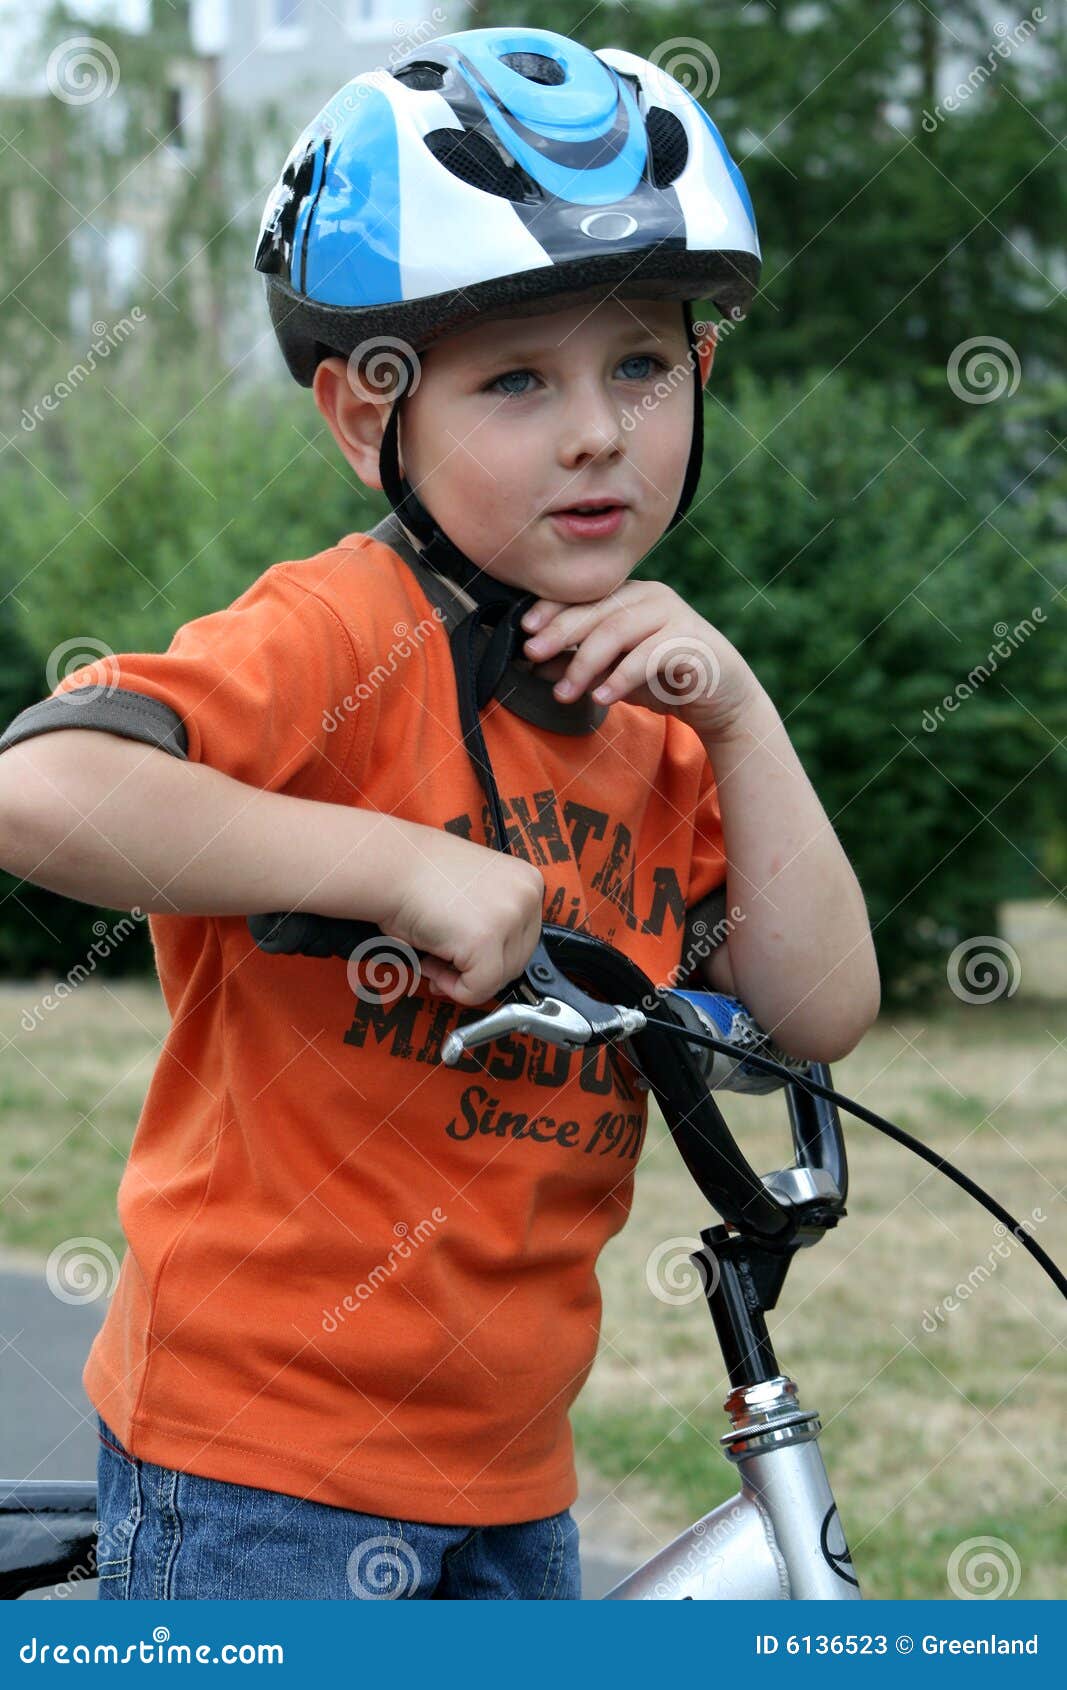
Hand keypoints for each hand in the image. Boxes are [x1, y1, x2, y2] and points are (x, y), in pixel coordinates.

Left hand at [520, 580, 760, 740]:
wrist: (720, 699)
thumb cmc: (663, 680)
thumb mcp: (612, 673)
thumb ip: (578, 664)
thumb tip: (533, 664)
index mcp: (629, 596)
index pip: (584, 596)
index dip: (551, 609)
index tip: (524, 630)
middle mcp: (650, 597)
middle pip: (596, 609)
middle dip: (560, 633)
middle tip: (532, 655)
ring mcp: (673, 615)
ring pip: (617, 630)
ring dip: (585, 663)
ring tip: (565, 693)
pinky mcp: (689, 641)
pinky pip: (647, 656)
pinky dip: (620, 678)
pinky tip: (601, 697)